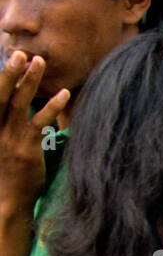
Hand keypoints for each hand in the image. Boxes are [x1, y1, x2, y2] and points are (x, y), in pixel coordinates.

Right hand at [0, 53, 69, 216]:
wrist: (4, 203)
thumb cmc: (1, 174)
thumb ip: (0, 124)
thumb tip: (12, 108)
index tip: (6, 58)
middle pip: (0, 95)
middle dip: (9, 72)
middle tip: (20, 52)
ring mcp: (9, 138)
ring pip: (19, 103)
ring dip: (30, 81)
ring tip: (40, 62)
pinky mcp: (26, 149)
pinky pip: (40, 122)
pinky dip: (52, 106)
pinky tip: (64, 93)